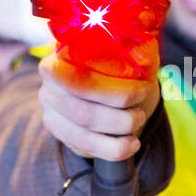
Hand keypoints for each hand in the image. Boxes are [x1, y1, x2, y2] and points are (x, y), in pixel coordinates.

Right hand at [37, 43, 160, 161]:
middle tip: (141, 113)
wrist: (113, 96)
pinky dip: (114, 150)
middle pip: (83, 111)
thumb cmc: (121, 72)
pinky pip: (85, 148)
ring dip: (118, 133)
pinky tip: (131, 145)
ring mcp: (51, 114)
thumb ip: (132, 50)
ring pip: (84, 134)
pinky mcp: (61, 136)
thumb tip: (146, 45)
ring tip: (138, 124)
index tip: (143, 90)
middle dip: (120, 117)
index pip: (80, 80)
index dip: (115, 91)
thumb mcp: (127, 55)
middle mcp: (48, 88)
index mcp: (60, 61)